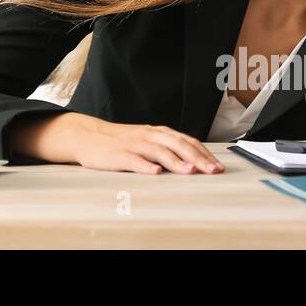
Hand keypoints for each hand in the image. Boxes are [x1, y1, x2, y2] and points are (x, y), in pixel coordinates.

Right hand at [22, 112, 224, 173]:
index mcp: (156, 132)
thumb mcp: (145, 139)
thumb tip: (192, 158)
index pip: (185, 140)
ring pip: (158, 151)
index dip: (203, 153)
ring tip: (190, 171)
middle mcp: (148, 135)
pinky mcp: (118, 154)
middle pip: (177, 144)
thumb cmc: (119, 141)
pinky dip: (145, 166)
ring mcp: (133, 144)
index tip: (218, 166)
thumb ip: (166, 146)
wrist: (87, 135)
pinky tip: (155, 173)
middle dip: (197, 158)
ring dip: (176, 161)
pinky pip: (134, 160)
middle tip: (212, 171)